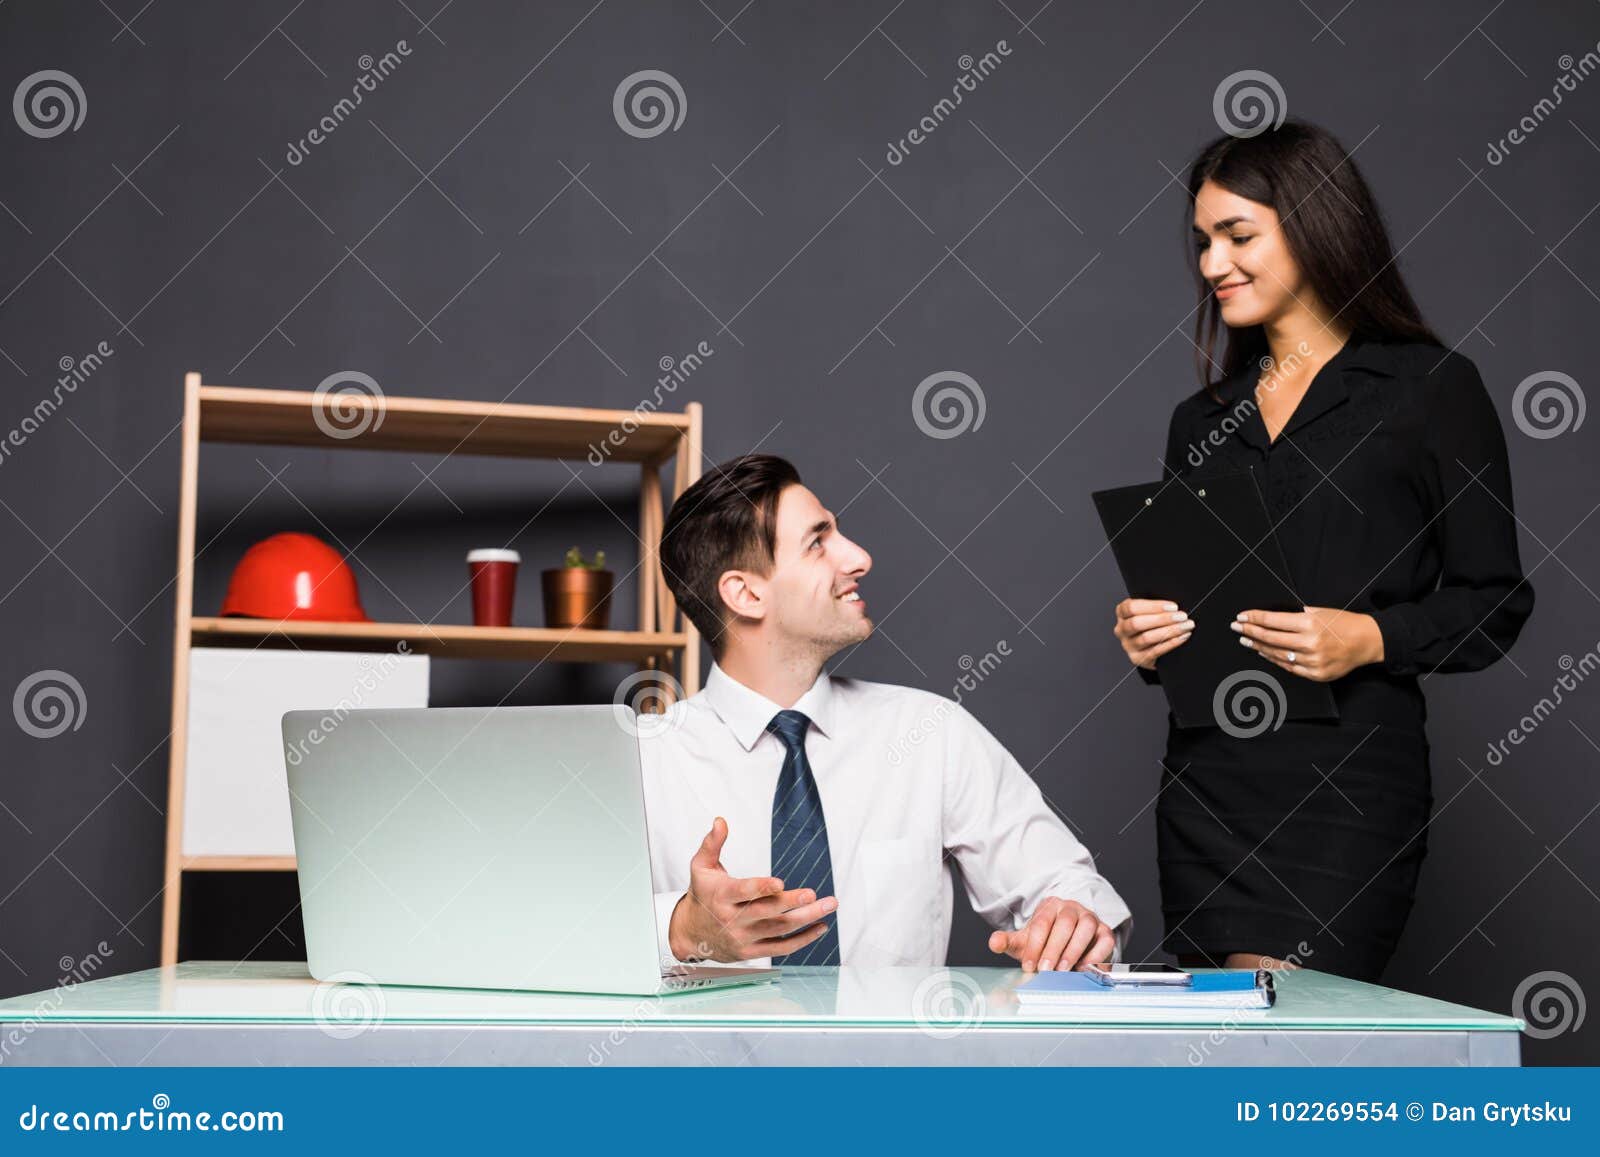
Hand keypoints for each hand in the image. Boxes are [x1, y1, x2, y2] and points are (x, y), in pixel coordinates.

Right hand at [667, 816, 837, 962]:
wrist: (690, 933)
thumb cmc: (702, 894)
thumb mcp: (701, 867)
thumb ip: (713, 843)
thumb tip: (721, 821)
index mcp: (722, 896)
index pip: (743, 892)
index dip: (762, 888)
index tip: (780, 883)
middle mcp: (732, 919)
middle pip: (766, 912)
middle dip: (791, 903)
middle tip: (813, 894)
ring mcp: (743, 938)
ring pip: (779, 930)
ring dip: (806, 919)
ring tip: (828, 905)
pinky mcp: (751, 952)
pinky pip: (781, 948)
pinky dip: (802, 940)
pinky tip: (820, 927)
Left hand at [987, 898, 1114, 971]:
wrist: (1067, 939)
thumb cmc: (1045, 940)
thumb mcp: (1025, 940)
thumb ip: (1008, 941)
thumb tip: (994, 943)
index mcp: (1050, 906)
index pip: (1042, 923)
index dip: (1035, 945)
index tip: (1029, 965)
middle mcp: (1071, 908)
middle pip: (1064, 924)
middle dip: (1054, 948)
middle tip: (1046, 970)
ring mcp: (1090, 918)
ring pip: (1086, 927)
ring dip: (1074, 950)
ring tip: (1063, 970)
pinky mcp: (1104, 932)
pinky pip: (1105, 939)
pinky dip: (1097, 954)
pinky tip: (1084, 968)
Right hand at [1113, 598, 1194, 668]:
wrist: (1151, 645)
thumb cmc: (1152, 623)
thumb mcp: (1149, 611)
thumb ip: (1155, 607)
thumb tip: (1174, 606)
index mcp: (1122, 613)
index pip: (1131, 607)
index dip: (1153, 606)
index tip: (1173, 606)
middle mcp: (1121, 629)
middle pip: (1137, 623)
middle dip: (1162, 619)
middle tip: (1182, 616)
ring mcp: (1128, 645)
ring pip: (1146, 638)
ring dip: (1170, 631)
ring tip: (1186, 626)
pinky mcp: (1137, 658)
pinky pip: (1155, 651)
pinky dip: (1171, 643)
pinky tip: (1183, 637)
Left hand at [1232, 606, 1383, 681]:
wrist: (1367, 641)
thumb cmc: (1344, 623)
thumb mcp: (1320, 611)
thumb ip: (1297, 615)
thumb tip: (1271, 618)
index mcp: (1309, 623)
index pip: (1273, 621)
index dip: (1254, 618)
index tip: (1241, 617)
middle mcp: (1309, 643)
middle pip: (1270, 638)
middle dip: (1250, 632)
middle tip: (1236, 628)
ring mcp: (1312, 661)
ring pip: (1277, 654)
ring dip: (1259, 647)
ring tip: (1246, 641)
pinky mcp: (1316, 674)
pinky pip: (1289, 667)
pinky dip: (1274, 659)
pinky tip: (1264, 653)